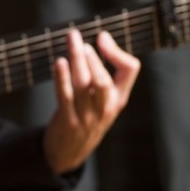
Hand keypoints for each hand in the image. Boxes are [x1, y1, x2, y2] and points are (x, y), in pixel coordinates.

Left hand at [43, 30, 139, 173]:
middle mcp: (106, 107)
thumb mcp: (103, 102)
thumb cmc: (85, 120)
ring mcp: (88, 116)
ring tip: (70, 41)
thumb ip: (102, 76)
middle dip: (91, 56)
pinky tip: (59, 63)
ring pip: (84, 84)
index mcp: (118, 99)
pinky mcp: (68, 121)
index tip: (101, 37)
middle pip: (103, 78)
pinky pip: (65, 97)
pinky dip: (62, 78)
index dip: (116, 51)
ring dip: (76, 61)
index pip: (130, 69)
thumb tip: (99, 43)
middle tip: (77, 38)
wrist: (69, 154)